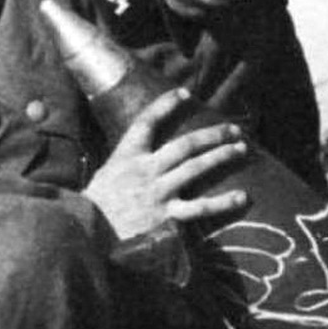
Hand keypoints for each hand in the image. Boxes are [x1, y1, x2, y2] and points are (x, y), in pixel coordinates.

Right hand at [83, 88, 250, 239]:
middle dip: (212, 134)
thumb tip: (143, 151)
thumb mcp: (105, 174)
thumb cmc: (94, 207)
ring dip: (221, 155)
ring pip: (195, 167)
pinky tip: (242, 196)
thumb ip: (126, 162)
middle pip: (184, 144)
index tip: (184, 93)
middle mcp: (145, 169)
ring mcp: (157, 191)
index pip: (146, 122)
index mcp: (126, 155)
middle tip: (234, 129)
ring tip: (242, 148)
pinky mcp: (166, 216)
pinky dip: (222, 202)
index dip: (165, 105)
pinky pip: (200, 207)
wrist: (85, 235)